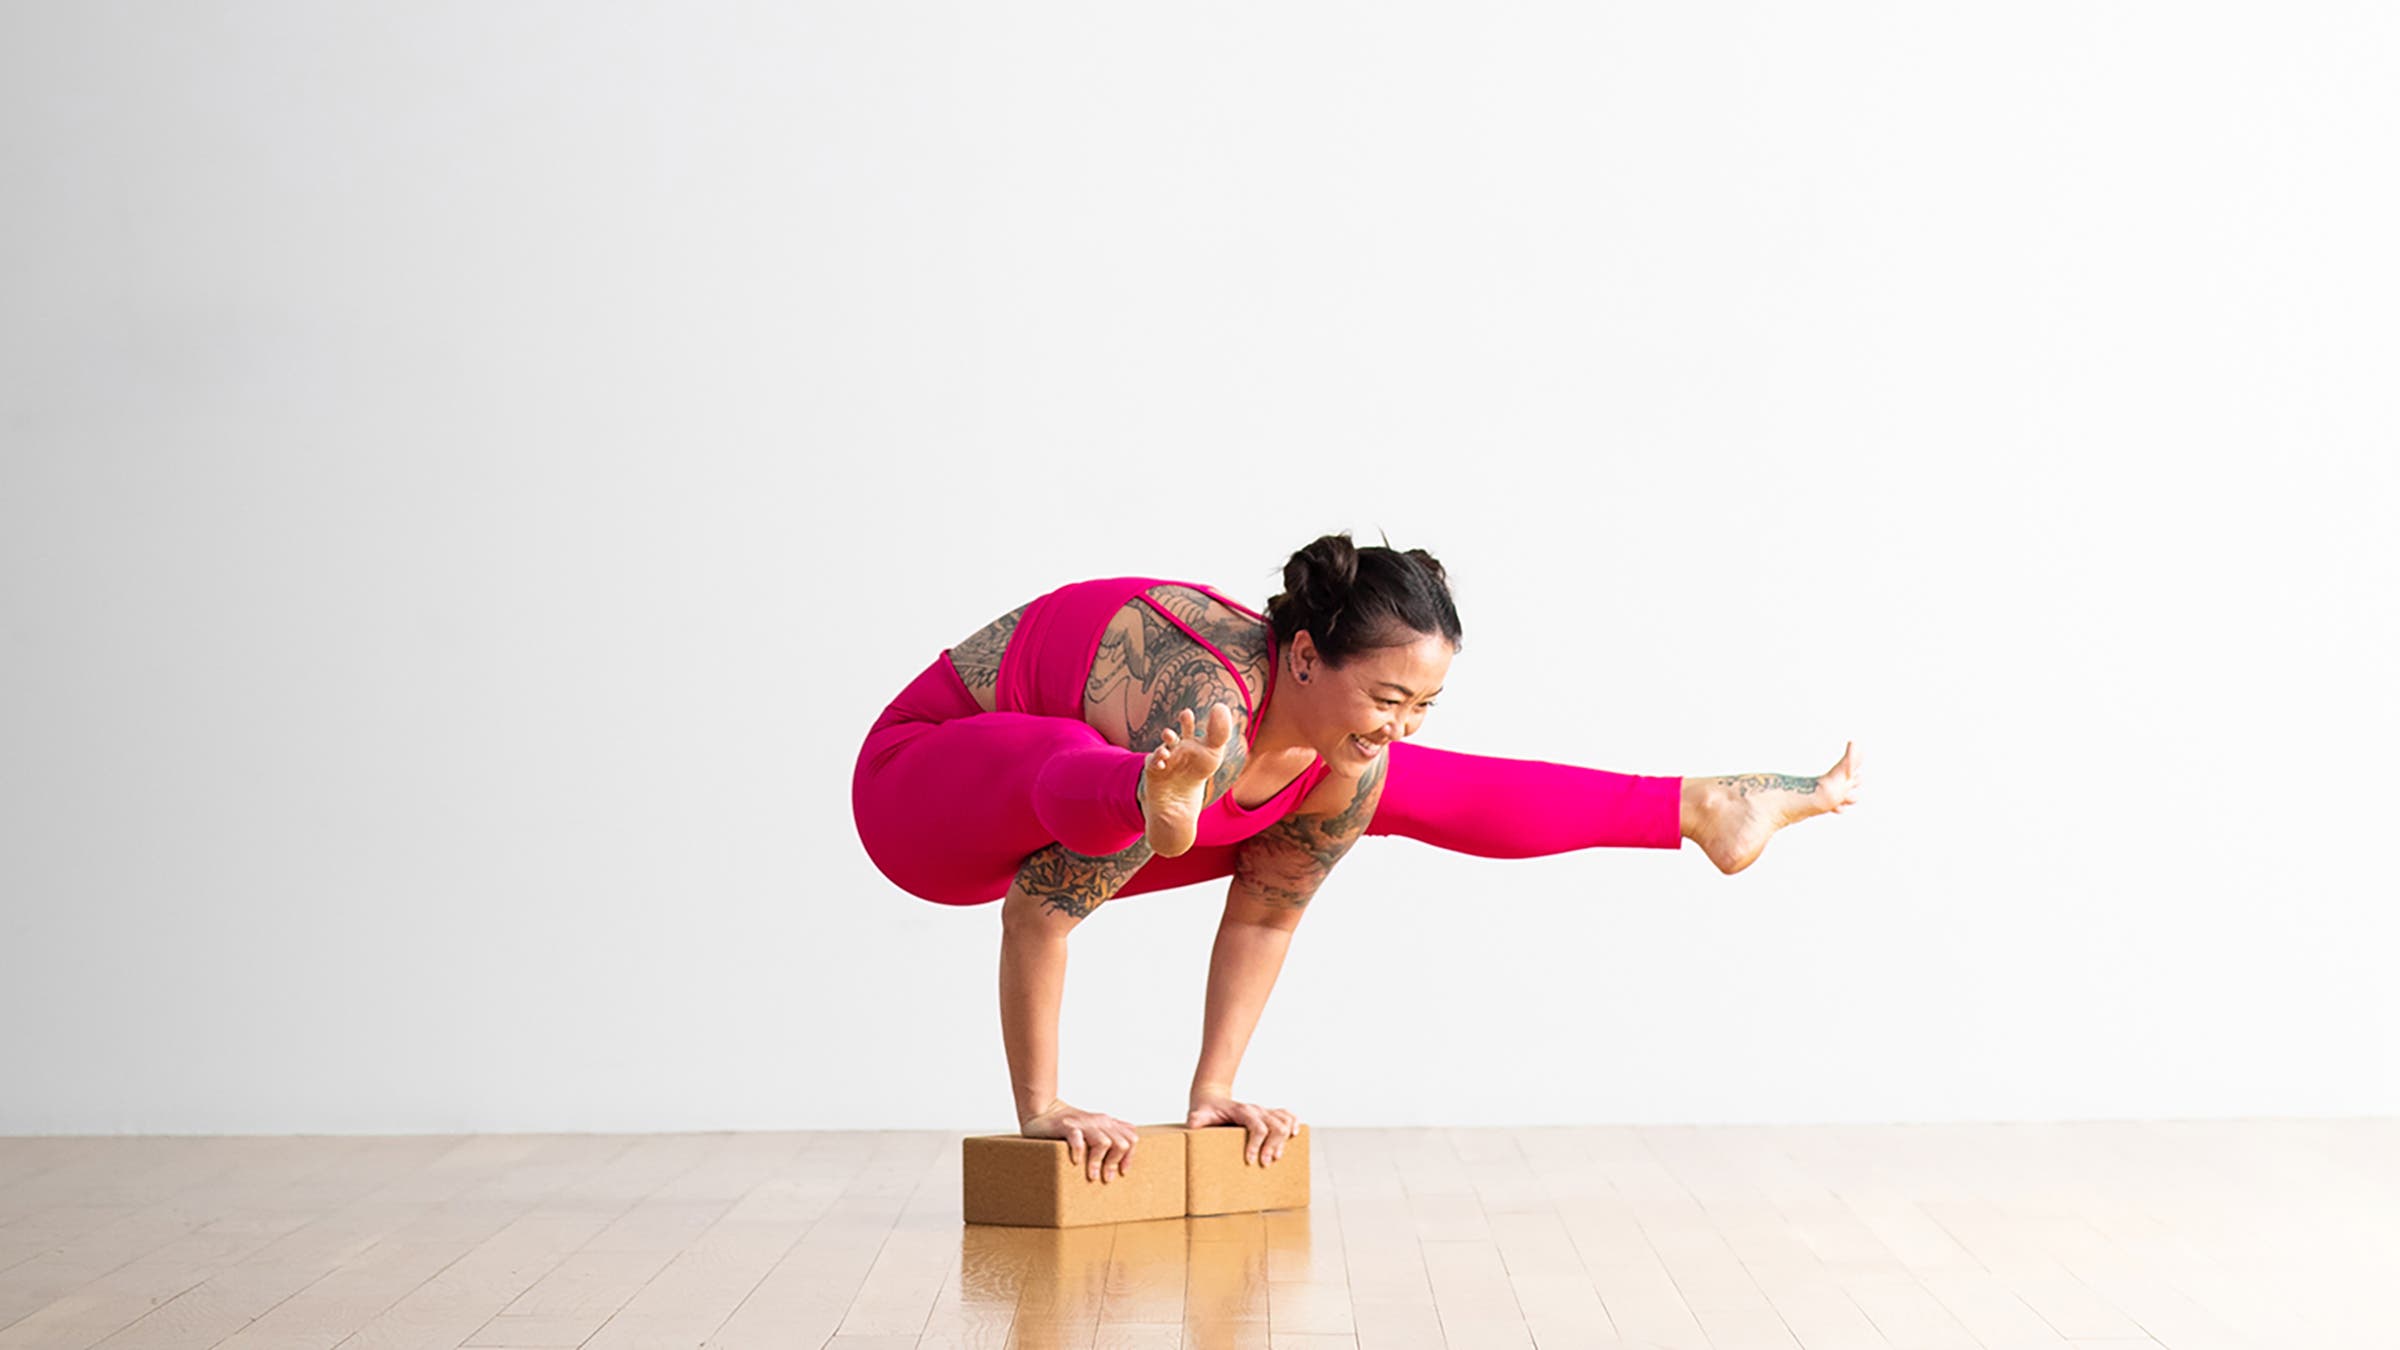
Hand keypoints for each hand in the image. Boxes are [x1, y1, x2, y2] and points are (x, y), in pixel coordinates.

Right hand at [1019, 1100, 1138, 1182]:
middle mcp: (1099, 1122)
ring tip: (1091, 1175)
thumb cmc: (1069, 1126)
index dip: (1129, 1157)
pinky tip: (1076, 1162)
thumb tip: (1129, 1142)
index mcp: (1107, 1123)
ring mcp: (1083, 1123)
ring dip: (1098, 1162)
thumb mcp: (1094, 1128)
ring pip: (1104, 1143)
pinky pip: (1078, 1138)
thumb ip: (1110, 1132)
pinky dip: (1079, 1152)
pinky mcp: (1066, 1126)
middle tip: (1105, 1178)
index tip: (1121, 1172)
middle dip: (1115, 1163)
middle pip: (1122, 1143)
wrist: (1042, 1112)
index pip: (1131, 1138)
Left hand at [1187, 1092, 1300, 1166]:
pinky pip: (1286, 1115)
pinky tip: (1294, 1134)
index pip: (1257, 1126)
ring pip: (1284, 1120)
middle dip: (1273, 1146)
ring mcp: (1263, 1111)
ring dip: (1284, 1139)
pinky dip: (1293, 1123)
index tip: (1250, 1161)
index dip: (1256, 1144)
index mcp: (1242, 1111)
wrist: (1212, 1098)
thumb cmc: (1206, 1109)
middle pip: (1276, 1125)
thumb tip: (1194, 1123)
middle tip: (1265, 1163)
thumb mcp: (1198, 1113)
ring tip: (1277, 1156)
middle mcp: (1256, 1109)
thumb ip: (1197, 1118)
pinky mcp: (1266, 1114)